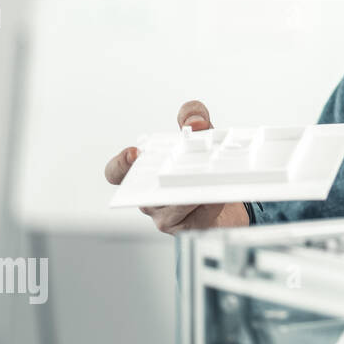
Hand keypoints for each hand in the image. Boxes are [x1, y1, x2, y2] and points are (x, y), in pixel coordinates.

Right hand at [104, 100, 249, 234]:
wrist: (225, 196)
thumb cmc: (203, 165)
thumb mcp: (201, 133)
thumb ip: (195, 117)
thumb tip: (195, 122)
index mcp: (144, 171)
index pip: (117, 172)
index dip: (120, 164)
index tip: (134, 154)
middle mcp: (148, 194)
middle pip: (144, 191)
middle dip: (158, 177)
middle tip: (175, 168)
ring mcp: (163, 213)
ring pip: (171, 203)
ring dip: (188, 188)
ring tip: (205, 177)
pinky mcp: (182, 226)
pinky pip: (192, 214)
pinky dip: (205, 201)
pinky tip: (216, 194)